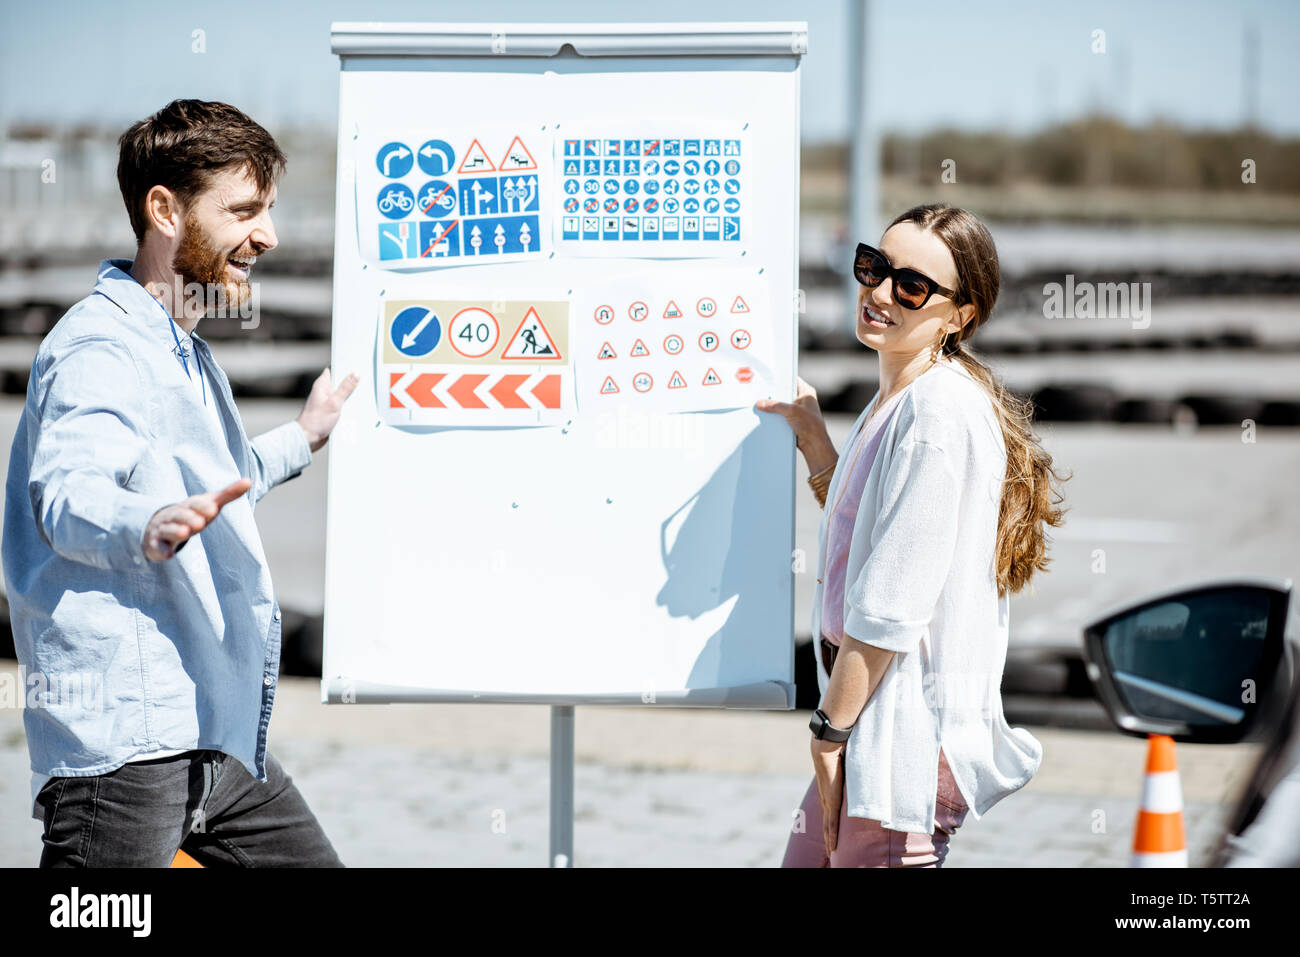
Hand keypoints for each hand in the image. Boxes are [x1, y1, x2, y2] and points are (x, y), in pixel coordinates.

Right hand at [143, 478, 251, 560]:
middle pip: (181, 515)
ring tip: (185, 533)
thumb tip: (249, 481)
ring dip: (176, 530)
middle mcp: (175, 515)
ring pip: (168, 528)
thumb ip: (229, 494)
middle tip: (201, 523)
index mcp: (190, 505)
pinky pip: (157, 546)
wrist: (160, 524)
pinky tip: (168, 555)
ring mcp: (164, 528)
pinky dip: (162, 550)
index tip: (213, 510)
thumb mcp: (210, 503)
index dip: (203, 506)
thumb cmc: (192, 513)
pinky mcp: (156, 543)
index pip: (195, 503)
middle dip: (190, 518)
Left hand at [297, 368, 359, 451]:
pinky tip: (353, 410)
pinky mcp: (331, 410)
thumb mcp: (334, 403)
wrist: (309, 438)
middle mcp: (324, 391)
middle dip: (351, 385)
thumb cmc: (315, 421)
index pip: (335, 370)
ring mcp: (328, 401)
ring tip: (355, 402)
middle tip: (359, 387)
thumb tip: (355, 374)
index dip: (346, 368)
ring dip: (350, 398)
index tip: (358, 368)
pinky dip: (348, 407)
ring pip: (344, 395)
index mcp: (322, 385)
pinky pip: (343, 405)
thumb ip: (345, 388)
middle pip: (342, 382)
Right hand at [756, 377, 835, 473]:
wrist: (813, 444)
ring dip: (774, 407)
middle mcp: (801, 400)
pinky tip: (767, 415)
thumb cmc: (811, 425)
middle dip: (774, 395)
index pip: (791, 380)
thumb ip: (775, 406)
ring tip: (763, 404)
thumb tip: (762, 403)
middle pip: (784, 393)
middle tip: (763, 393)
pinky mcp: (792, 419)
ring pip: (781, 405)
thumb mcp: (791, 411)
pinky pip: (780, 415)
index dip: (781, 379)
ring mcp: (796, 410)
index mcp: (806, 392)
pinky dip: (775, 416)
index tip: (769, 379)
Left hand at [811, 736, 845, 857]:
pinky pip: (832, 824)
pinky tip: (832, 847)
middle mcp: (825, 798)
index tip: (830, 833)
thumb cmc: (837, 751)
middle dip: (828, 837)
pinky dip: (832, 836)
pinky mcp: (831, 802)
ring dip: (829, 841)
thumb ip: (851, 769)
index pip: (828, 811)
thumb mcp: (846, 765)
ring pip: (828, 827)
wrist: (827, 747)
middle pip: (827, 823)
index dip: (830, 824)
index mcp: (828, 791)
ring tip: (830, 852)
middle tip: (830, 850)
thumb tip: (857, 764)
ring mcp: (827, 801)